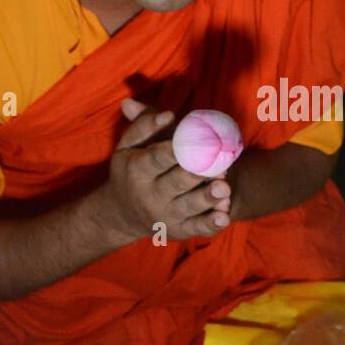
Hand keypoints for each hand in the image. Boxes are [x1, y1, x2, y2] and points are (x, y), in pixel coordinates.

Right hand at [93, 99, 232, 245]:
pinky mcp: (178, 230)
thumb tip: (167, 114)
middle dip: (197, 172)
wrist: (121, 214)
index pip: (156, 158)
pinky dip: (210, 224)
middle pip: (176, 182)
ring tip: (224, 188)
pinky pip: (196, 228)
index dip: (174, 150)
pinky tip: (224, 216)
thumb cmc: (132, 169)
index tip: (193, 139)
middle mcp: (149, 195)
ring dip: (207, 198)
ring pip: (189, 206)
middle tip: (218, 162)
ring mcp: (165, 215)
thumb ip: (145, 124)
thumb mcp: (129, 145)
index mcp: (137, 170)